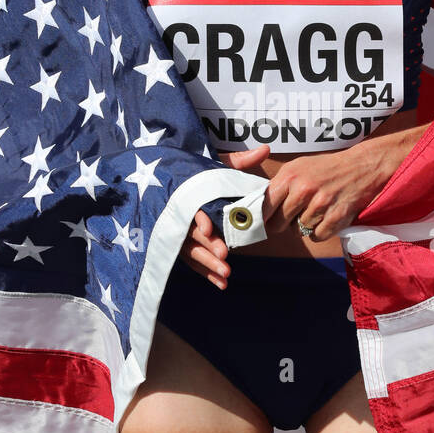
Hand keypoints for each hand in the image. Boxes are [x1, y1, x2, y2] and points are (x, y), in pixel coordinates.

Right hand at [177, 143, 270, 288]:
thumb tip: (266, 149)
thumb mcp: (215, 165)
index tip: (209, 228)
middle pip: (191, 234)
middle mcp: (180, 215)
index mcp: (188, 195)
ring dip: (207, 264)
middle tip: (224, 255)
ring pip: (190, 251)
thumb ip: (239, 162)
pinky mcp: (179, 246)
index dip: (199, 218)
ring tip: (226, 275)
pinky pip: (191, 262)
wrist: (167, 182)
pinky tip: (222, 283)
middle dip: (206, 245)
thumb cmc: (197, 174)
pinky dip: (205, 273)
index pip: (191, 208)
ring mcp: (177, 233)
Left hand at [262, 133, 418, 241]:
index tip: (261, 222)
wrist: (361, 166)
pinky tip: (324, 219)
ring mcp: (321, 204)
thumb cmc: (326, 168)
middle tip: (290, 218)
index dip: (261, 217)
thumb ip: (279, 185)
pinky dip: (318, 232)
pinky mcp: (336, 216)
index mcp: (290, 176)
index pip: (265, 205)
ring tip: (314, 212)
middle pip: (279, 223)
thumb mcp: (297, 167)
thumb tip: (259, 208)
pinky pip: (316, 236)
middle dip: (282, 224)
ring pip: (298, 231)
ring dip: (303, 227)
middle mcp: (303, 189)